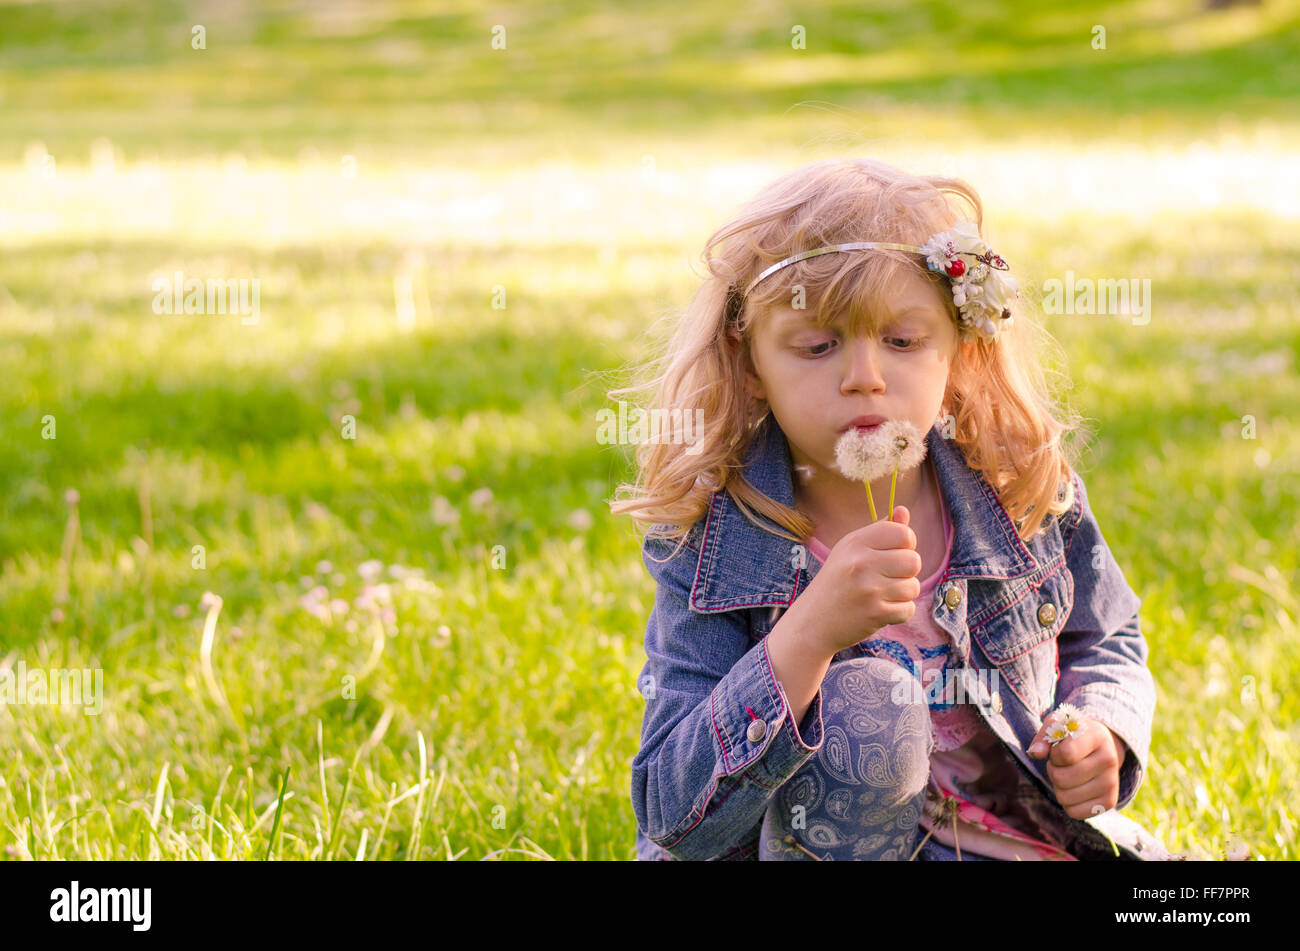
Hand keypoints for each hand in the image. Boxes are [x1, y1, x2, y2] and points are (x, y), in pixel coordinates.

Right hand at [792, 505, 920, 656]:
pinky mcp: (875, 613)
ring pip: (913, 587)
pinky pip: (908, 609)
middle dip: (907, 571)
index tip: (894, 553)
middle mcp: (862, 562)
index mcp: (856, 542)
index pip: (903, 533)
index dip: (906, 544)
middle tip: (888, 577)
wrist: (813, 621)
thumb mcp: (850, 550)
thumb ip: (880, 530)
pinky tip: (881, 610)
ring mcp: (869, 589)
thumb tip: (903, 510)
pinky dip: (898, 612)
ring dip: (902, 594)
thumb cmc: (836, 582)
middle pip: (913, 560)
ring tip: (882, 595)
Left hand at [1027, 713, 1125, 819]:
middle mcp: (1109, 760)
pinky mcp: (1109, 802)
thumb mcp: (1057, 727)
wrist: (1101, 746)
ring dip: (1058, 787)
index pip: (1065, 754)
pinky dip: (1067, 803)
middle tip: (1060, 764)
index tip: (1058, 749)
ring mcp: (1111, 783)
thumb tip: (1035, 753)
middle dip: (1053, 771)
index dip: (1053, 754)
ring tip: (1068, 774)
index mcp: (1096, 736)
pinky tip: (1074, 788)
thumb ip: (1043, 738)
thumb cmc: (1072, 735)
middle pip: (1061, 778)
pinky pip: (1074, 812)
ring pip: (1065, 797)